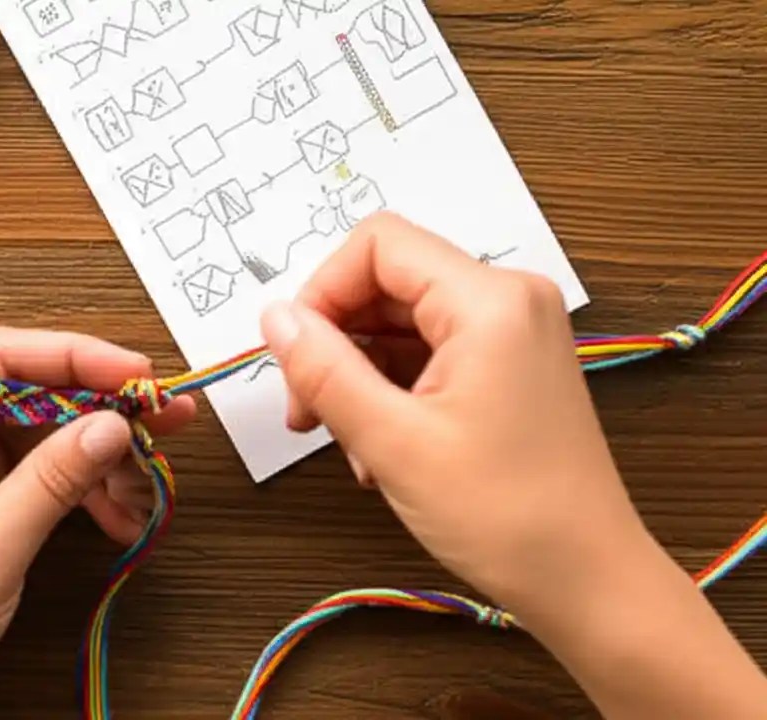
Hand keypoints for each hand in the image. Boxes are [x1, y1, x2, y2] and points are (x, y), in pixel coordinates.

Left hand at [0, 328, 194, 719]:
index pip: (3, 356)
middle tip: (166, 421)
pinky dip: (82, 489)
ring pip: (46, 433)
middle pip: (33, 391)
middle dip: (101, 410)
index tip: (136, 375)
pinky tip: (118, 515)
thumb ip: (53, 477)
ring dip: (100, 459)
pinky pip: (41, 471)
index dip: (76, 356)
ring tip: (143, 492)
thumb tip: (113, 422)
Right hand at [259, 211, 765, 718]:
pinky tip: (378, 448)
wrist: (586, 580)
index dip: (321, 291)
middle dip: (335, 339)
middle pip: (387, 281)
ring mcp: (512, 333)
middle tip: (306, 409)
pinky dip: (391, 389)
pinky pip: (428, 351)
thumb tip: (274, 318)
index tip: (294, 355)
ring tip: (347, 441)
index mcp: (490, 301)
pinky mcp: (508, 366)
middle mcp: (508, 300)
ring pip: (400, 321)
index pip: (378, 245)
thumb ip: (324, 370)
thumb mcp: (393, 442)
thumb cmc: (506, 516)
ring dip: (358, 373)